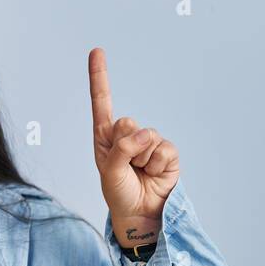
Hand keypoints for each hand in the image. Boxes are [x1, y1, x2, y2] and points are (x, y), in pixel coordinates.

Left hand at [88, 47, 179, 244]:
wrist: (140, 214)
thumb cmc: (119, 193)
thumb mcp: (109, 172)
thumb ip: (121, 149)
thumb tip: (143, 134)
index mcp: (106, 137)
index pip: (102, 102)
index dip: (100, 77)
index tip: (97, 50)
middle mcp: (126, 136)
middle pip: (126, 123)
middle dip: (124, 147)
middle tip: (127, 167)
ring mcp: (148, 143)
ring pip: (146, 137)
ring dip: (141, 160)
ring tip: (140, 173)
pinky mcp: (167, 152)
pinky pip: (163, 149)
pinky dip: (157, 165)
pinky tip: (154, 174)